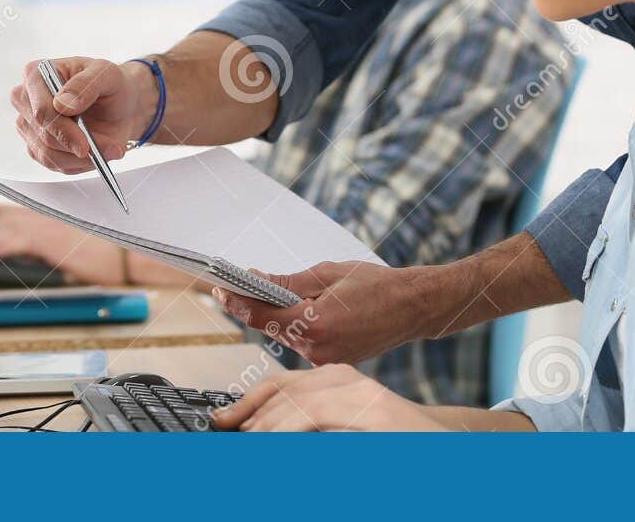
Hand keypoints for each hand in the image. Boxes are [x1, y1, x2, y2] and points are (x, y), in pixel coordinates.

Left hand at [0, 205, 123, 285]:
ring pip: (3, 224)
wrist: (127, 256)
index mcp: (51, 210)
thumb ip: (49, 241)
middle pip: (0, 212)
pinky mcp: (50, 238)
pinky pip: (14, 239)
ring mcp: (48, 223)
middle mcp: (47, 212)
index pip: (10, 207)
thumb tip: (28, 254)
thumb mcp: (72, 244)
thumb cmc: (107, 252)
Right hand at [9, 57, 153, 172]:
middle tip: (109, 148)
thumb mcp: (107, 74)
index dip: (62, 129)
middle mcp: (26, 100)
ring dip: (82, 158)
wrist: (120, 105)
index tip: (84, 144)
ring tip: (110, 149)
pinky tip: (98, 154)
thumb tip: (62, 103)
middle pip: (43, 134)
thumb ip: (86, 84)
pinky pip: (54, 164)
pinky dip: (79, 164)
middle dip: (77, 146)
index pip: (41, 109)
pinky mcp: (37, 146)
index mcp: (36, 74)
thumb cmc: (110, 84)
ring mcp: (29, 125)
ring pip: (48, 154)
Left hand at [210, 365, 440, 431]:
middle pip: (284, 392)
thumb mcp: (345, 426)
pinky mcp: (373, 414)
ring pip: (299, 406)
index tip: (221, 423)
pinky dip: (295, 432)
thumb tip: (261, 433)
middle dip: (251, 420)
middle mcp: (347, 379)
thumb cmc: (395, 440)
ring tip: (248, 444)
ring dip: (268, 430)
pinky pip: (320, 420)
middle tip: (224, 437)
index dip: (246, 404)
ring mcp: (362, 397)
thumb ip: (310, 425)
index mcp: (337, 377)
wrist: (450, 445)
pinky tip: (277, 443)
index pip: (280, 384)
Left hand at [212, 260, 430, 364]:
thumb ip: (287, 281)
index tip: (220, 287)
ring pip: (286, 335)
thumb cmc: (378, 286)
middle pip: (271, 326)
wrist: (414, 307)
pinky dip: (296, 325)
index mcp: (315, 324)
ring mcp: (325, 360)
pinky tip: (301, 309)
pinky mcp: (331, 361)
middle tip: (234, 285)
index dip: (236, 300)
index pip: (261, 314)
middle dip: (253, 305)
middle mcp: (317, 350)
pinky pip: (304, 342)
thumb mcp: (328, 274)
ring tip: (273, 292)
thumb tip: (255, 279)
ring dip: (276, 315)